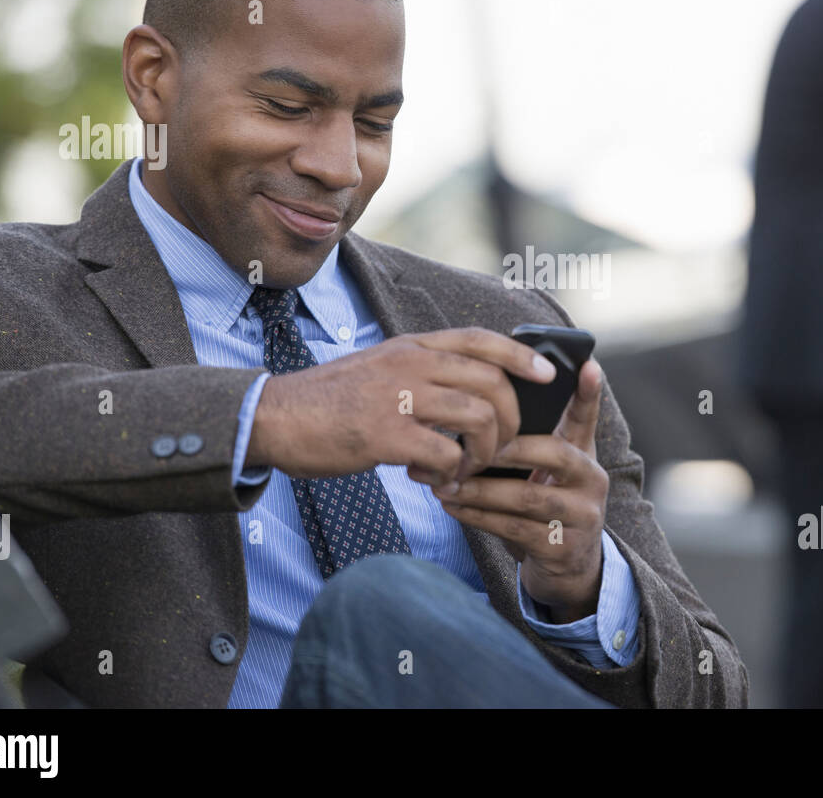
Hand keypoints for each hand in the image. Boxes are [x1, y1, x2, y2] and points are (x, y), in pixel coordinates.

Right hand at [246, 327, 556, 483]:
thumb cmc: (331, 400)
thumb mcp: (381, 368)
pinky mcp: (384, 435)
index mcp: (412, 347)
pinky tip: (435, 482)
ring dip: (484, 452)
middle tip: (498, 448)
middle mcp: (411, 364)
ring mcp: (399, 398)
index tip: (549, 375)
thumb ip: (422, 371)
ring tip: (465, 468)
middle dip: (510, 421)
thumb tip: (468, 390)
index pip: (482, 339)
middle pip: (493, 384)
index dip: (522, 356)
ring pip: (478, 418)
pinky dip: (451, 474)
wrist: (274, 417)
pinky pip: (445, 455)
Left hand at [433, 358, 608, 622]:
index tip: (587, 366)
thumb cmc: (544, 502)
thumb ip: (530, 438)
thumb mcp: (546, 470)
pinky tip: (452, 506)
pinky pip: (513, 528)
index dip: (589, 392)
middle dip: (506, 448)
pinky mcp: (563, 549)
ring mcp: (582, 517)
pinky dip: (477, 516)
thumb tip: (483, 401)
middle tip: (465, 443)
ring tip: (442, 481)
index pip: (587, 416)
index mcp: (586, 453)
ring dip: (479, 489)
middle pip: (555, 454)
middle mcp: (592, 481)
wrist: (566, 566)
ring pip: (527, 496)